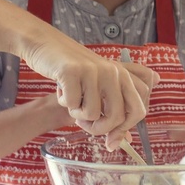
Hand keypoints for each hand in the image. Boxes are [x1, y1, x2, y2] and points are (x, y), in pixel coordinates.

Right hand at [22, 37, 158, 140]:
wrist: (45, 44)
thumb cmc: (74, 71)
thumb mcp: (99, 86)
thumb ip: (115, 108)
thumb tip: (126, 140)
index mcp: (124, 75)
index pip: (139, 110)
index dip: (125, 128)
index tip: (111, 138)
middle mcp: (114, 71)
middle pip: (118, 117)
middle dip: (101, 130)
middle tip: (86, 124)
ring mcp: (94, 70)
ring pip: (93, 114)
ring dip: (77, 115)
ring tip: (71, 99)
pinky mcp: (72, 71)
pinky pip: (72, 105)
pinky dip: (64, 104)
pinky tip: (61, 90)